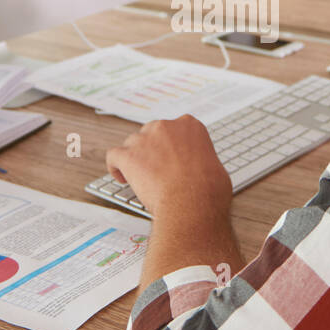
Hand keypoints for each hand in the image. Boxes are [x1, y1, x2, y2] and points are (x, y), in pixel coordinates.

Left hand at [106, 115, 232, 222]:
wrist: (192, 203)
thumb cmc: (208, 190)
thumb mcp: (215, 166)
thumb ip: (202, 160)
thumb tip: (202, 170)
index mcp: (189, 126)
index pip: (174, 128)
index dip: (170, 144)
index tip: (170, 157)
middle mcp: (165, 127)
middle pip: (150, 133)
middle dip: (151, 150)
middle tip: (155, 169)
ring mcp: (145, 139)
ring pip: (132, 144)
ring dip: (134, 158)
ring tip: (139, 178)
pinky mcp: (128, 155)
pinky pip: (114, 155)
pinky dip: (116, 167)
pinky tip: (122, 177)